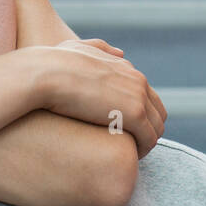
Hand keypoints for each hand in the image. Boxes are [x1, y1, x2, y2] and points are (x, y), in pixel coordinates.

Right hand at [36, 39, 166, 157]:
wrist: (48, 74)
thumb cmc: (52, 65)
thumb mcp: (77, 48)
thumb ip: (101, 49)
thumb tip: (121, 54)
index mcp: (126, 69)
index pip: (147, 97)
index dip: (139, 117)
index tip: (124, 131)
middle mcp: (138, 81)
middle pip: (157, 114)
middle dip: (146, 131)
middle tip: (128, 147)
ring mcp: (139, 97)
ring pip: (156, 129)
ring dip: (145, 143)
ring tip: (127, 156)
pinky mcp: (134, 114)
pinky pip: (149, 139)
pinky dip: (142, 151)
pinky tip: (126, 158)